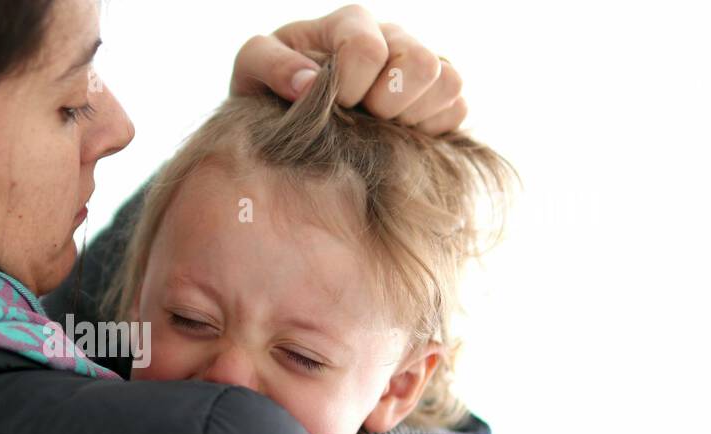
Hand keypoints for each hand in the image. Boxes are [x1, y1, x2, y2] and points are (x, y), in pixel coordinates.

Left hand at [230, 4, 466, 134]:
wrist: (288, 117)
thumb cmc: (269, 89)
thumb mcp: (252, 69)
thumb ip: (271, 65)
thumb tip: (309, 83)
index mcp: (348, 23)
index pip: (368, 49)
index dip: (350, 86)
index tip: (331, 105)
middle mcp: (391, 36)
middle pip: (421, 63)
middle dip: (387, 102)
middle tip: (360, 117)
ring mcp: (418, 63)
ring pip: (449, 81)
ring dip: (412, 115)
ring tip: (378, 126)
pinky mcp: (436, 95)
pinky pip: (458, 107)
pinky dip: (431, 127)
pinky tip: (396, 134)